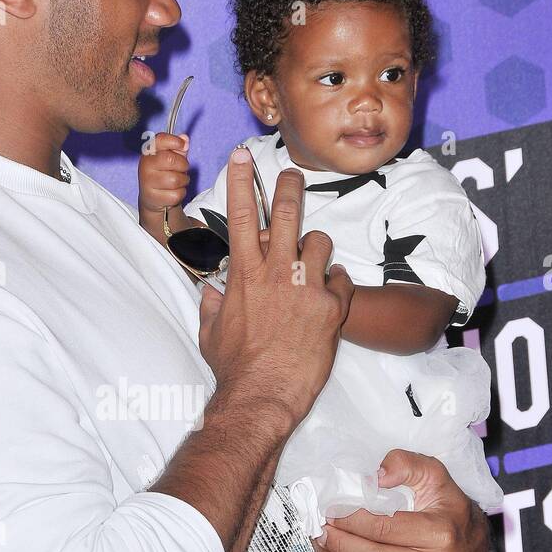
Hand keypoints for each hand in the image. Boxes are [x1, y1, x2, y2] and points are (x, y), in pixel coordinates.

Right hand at [137, 132, 189, 238]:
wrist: (152, 198)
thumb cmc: (163, 174)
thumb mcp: (171, 159)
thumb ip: (178, 149)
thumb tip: (185, 138)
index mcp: (149, 152)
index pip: (160, 139)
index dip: (174, 141)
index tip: (182, 145)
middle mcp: (145, 165)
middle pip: (171, 159)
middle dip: (183, 165)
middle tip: (181, 169)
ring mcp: (147, 181)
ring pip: (175, 179)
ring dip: (183, 181)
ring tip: (177, 182)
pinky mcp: (152, 197)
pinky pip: (176, 194)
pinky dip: (180, 194)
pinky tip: (172, 193)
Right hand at [198, 147, 352, 431]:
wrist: (264, 395)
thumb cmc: (234, 368)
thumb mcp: (211, 333)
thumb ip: (213, 306)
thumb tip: (213, 293)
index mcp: (243, 276)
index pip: (240, 217)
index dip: (241, 182)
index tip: (243, 156)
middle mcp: (276, 274)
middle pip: (287, 213)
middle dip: (290, 187)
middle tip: (294, 175)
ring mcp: (306, 288)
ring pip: (319, 241)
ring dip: (315, 246)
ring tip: (312, 260)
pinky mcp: (331, 308)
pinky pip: (340, 280)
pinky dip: (335, 284)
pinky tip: (329, 294)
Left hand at [313, 448, 493, 551]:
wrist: (480, 545)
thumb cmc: (450, 508)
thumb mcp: (435, 476)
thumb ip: (406, 465)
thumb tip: (376, 476)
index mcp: (441, 531)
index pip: (383, 526)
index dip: (352, 519)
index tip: (332, 512)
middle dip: (344, 545)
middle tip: (324, 533)